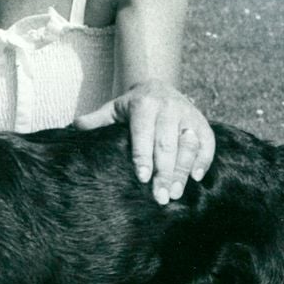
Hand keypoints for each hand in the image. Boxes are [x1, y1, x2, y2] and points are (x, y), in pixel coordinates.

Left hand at [75, 79, 214, 203]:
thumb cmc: (133, 106)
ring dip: (183, 171)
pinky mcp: (202, 122)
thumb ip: (97, 119)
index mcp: (144, 105)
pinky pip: (208, 142)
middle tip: (160, 197)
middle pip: (167, 143)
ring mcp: (188, 115)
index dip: (143, 155)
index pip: (144, 133)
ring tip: (175, 193)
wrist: (159, 86)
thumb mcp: (113, 108)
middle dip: (164, 172)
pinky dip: (204, 160)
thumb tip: (75, 127)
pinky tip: (196, 178)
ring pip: (188, 145)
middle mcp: (168, 108)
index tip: (143, 178)